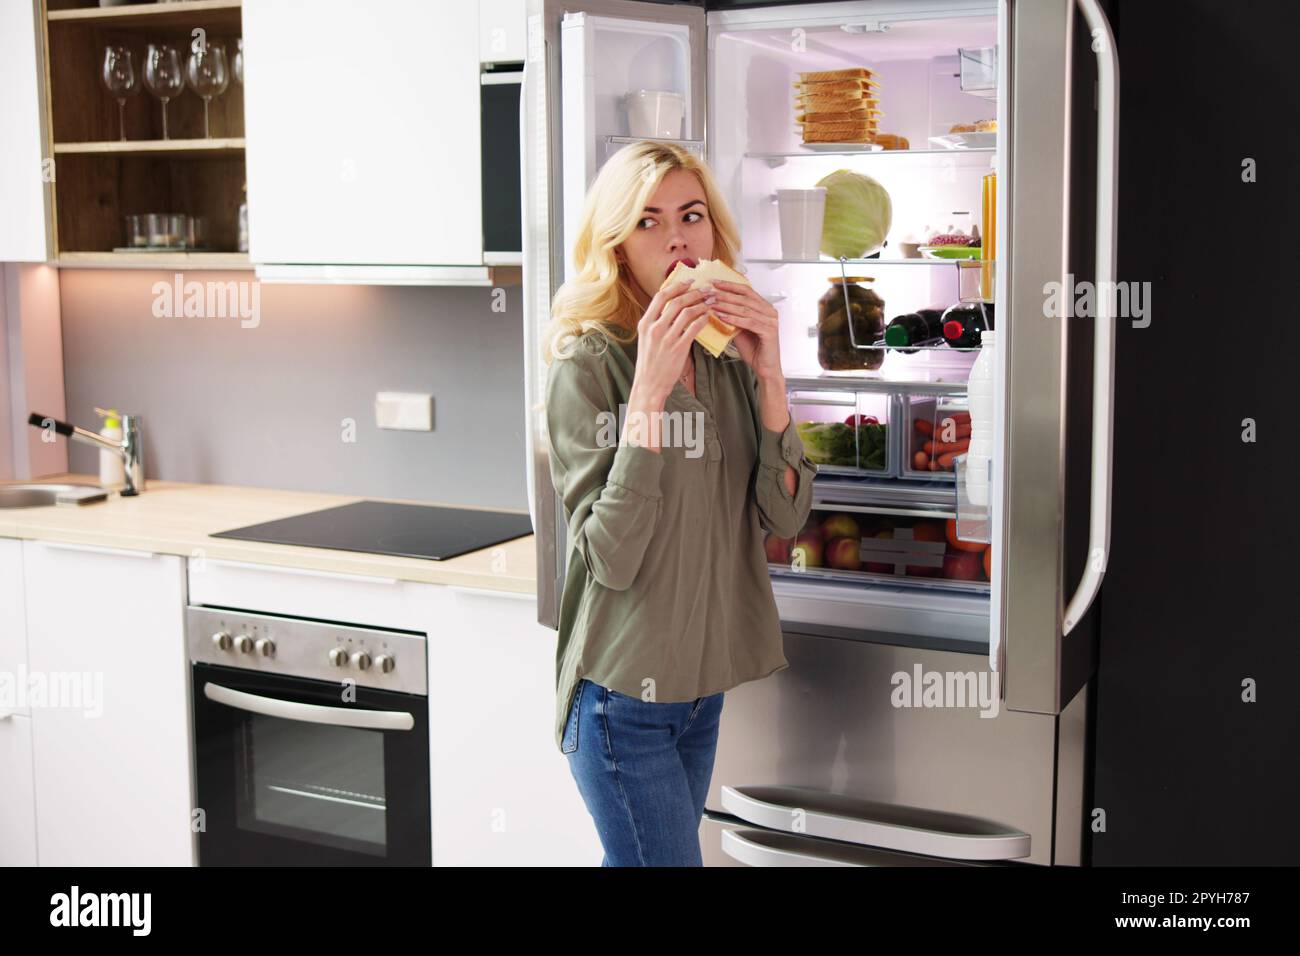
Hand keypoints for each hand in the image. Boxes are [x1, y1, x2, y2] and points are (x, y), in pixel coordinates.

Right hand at [632, 280, 715, 404]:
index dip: (676, 286)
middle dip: (693, 293)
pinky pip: (694, 328)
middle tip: (706, 290)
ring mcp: (666, 338)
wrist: (649, 385)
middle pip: (676, 301)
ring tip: (710, 301)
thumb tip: (672, 307)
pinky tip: (708, 317)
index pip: (661, 297)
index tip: (689, 282)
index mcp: (645, 323)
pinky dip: (703, 319)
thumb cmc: (650, 363)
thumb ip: (656, 323)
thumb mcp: (646, 339)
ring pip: (687, 312)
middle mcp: (654, 328)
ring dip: (701, 304)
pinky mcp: (678, 348)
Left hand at [705, 280, 783, 381]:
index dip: (729, 285)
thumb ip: (731, 316)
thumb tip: (713, 305)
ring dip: (726, 305)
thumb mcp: (739, 328)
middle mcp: (769, 311)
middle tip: (709, 293)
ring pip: (745, 309)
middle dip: (725, 294)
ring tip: (712, 303)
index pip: (746, 290)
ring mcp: (771, 321)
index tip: (714, 282)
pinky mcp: (769, 331)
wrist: (764, 367)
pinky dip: (734, 319)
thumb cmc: (754, 349)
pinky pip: (748, 322)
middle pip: (744, 297)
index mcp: (764, 307)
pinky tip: (722, 316)